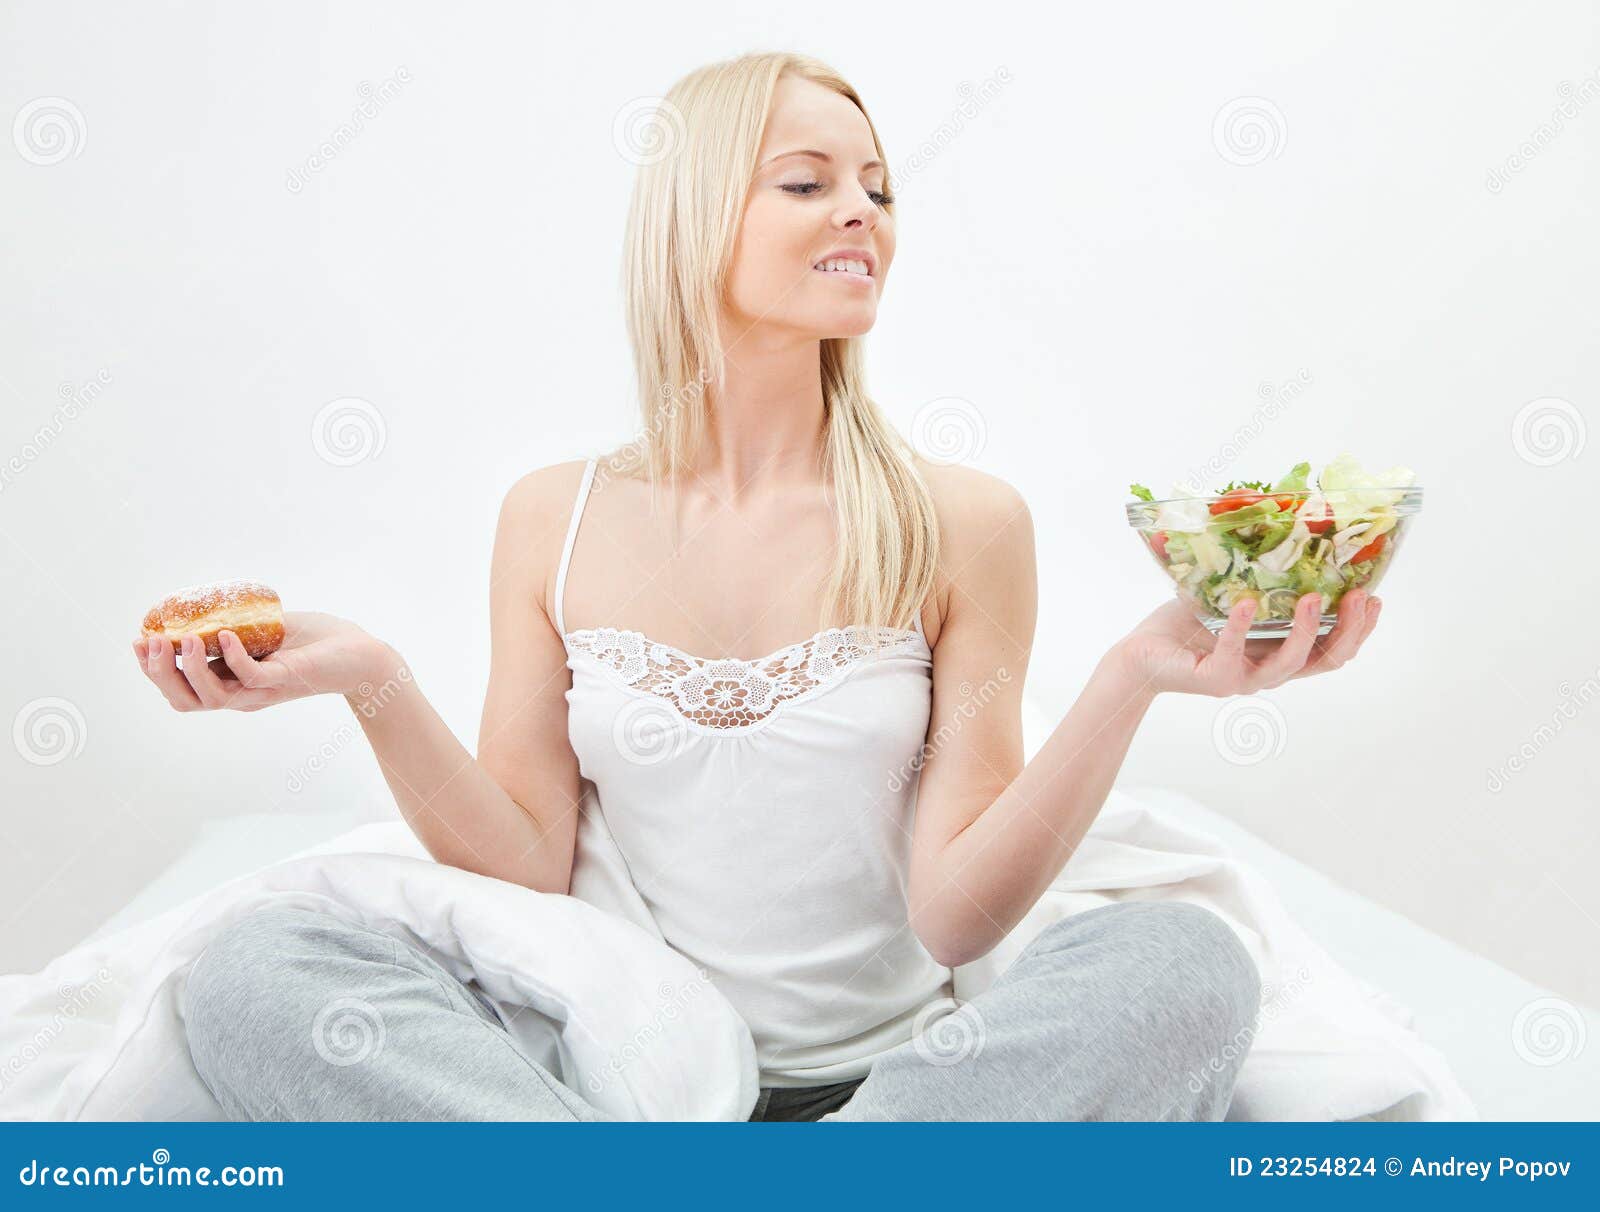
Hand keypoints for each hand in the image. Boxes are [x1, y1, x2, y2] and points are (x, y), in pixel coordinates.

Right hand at [132, 610, 392, 712]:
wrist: (358, 654)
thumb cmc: (312, 641)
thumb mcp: (261, 631)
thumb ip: (232, 625)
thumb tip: (199, 604)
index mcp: (230, 683)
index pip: (180, 689)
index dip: (153, 670)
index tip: (137, 640)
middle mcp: (241, 694)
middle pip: (185, 700)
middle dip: (159, 674)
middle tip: (150, 641)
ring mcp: (262, 691)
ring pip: (211, 697)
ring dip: (190, 668)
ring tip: (182, 638)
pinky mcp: (284, 679)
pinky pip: (250, 677)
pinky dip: (232, 657)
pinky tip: (224, 634)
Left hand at [1116, 589, 1381, 697]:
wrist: (1141, 654)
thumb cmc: (1186, 624)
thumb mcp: (1229, 593)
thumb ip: (1256, 571)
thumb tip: (1272, 516)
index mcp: (1280, 650)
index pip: (1334, 649)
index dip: (1360, 629)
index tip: (1376, 597)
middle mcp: (1269, 669)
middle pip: (1327, 661)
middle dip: (1351, 630)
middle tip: (1362, 597)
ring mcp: (1244, 678)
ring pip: (1291, 663)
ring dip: (1308, 630)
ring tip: (1316, 598)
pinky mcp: (1215, 679)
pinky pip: (1234, 654)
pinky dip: (1241, 628)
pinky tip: (1246, 604)